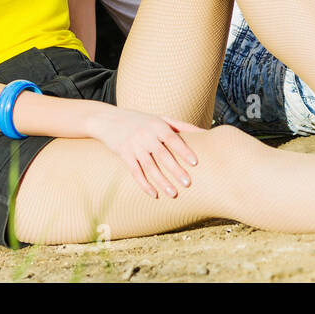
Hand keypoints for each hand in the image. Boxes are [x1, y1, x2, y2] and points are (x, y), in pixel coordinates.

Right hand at [87, 107, 204, 197]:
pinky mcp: (124, 155)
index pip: (173, 139)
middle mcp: (146, 135)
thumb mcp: (160, 119)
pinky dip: (144, 184)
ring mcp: (134, 146)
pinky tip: (154, 194)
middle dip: (176, 170)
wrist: (109, 119)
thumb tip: (205, 132)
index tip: (195, 163)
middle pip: (163, 155)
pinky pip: (135, 172)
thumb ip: (182, 126)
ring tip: (174, 194)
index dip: (184, 151)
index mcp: (158, 126)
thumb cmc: (141, 120)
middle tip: (188, 183)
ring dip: (162, 181)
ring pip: (150, 167)